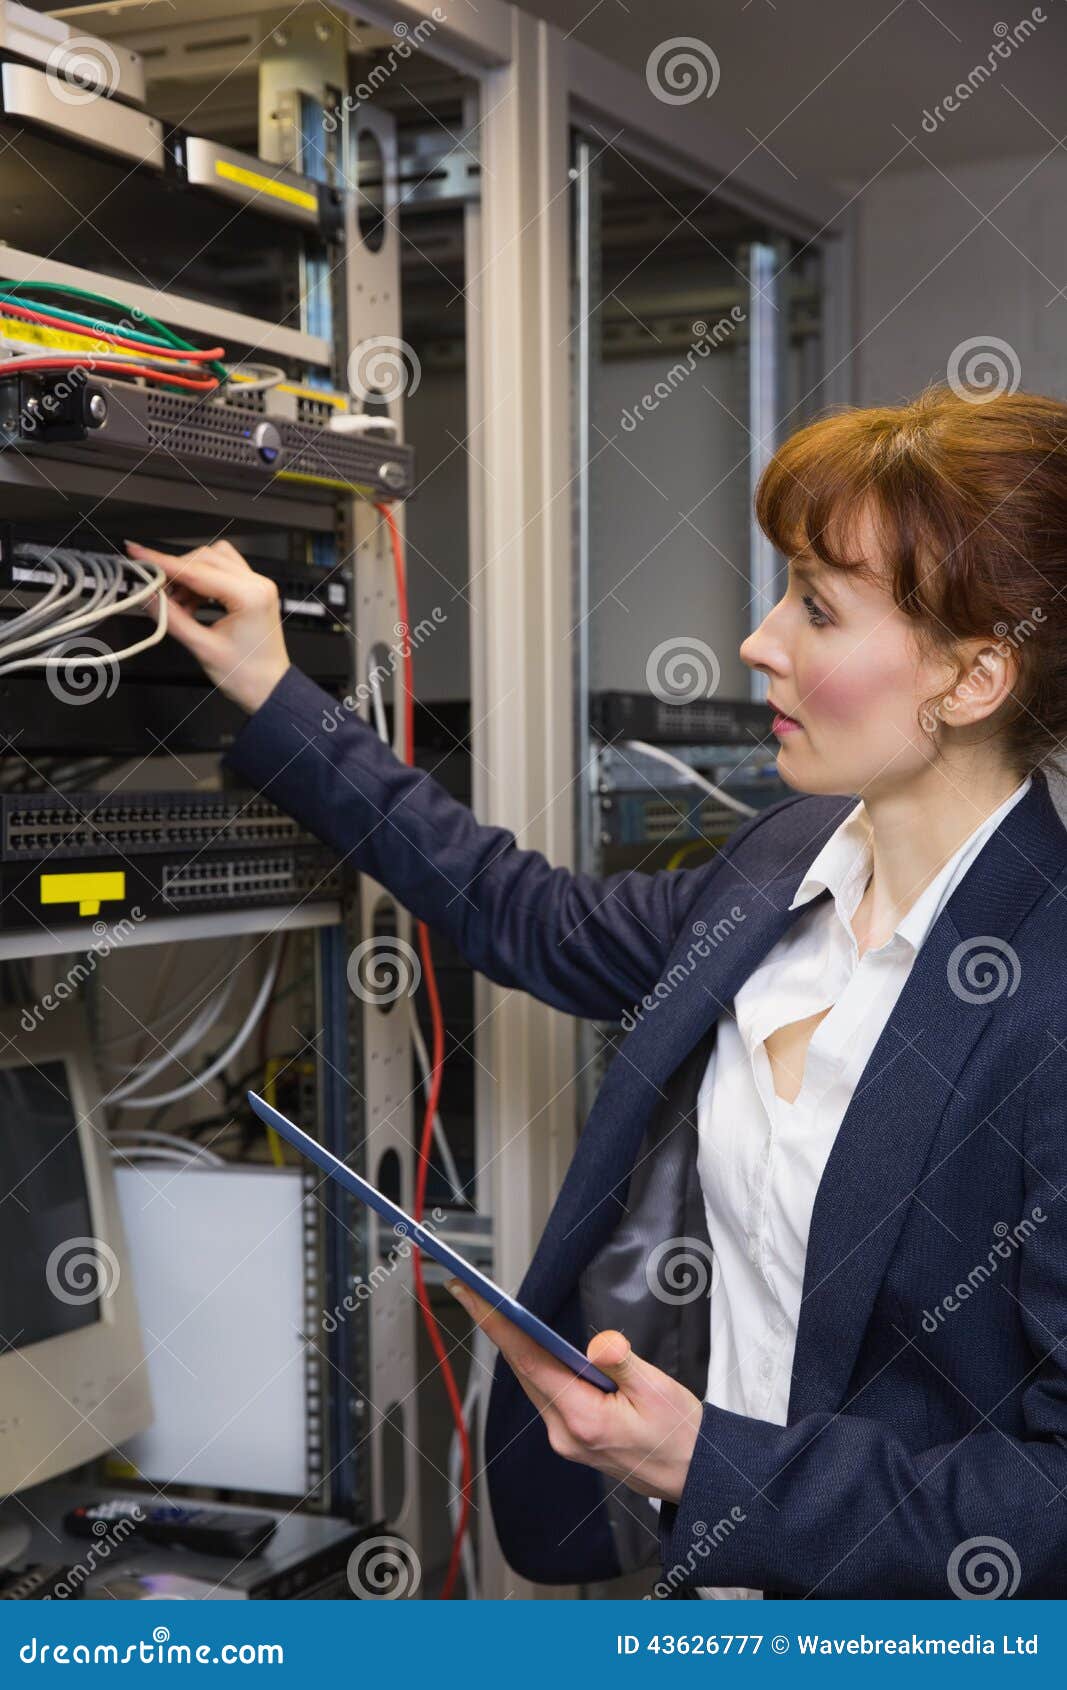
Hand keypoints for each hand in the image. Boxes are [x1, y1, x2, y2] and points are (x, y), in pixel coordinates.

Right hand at [124, 538, 290, 714]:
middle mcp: (258, 584)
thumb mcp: (202, 647)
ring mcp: (257, 585)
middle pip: (205, 558)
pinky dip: (201, 582)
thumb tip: (149, 596)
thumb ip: (171, 618)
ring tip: (176, 603)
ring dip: (189, 576)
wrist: (269, 690)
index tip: (139, 554)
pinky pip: (221, 572)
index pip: (197, 570)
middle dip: (176, 572)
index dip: (162, 561)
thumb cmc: (247, 675)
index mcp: (250, 596)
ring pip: (213, 560)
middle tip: (156, 591)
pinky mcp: (252, 590)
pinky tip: (190, 603)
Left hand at [446, 1280, 702, 1503]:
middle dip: (498, 1328)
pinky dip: (536, 1364)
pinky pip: (546, 1392)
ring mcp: (565, 1438)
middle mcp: (564, 1432)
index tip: (472, 1296)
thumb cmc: (680, 1435)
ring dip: (516, 1345)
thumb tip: (599, 1342)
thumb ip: (623, 1363)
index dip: (498, 1325)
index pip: (529, 1362)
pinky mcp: (572, 1436)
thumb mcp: (658, 1391)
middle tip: (473, 1290)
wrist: (693, 1474)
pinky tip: (532, 1343)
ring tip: (495, 1308)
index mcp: (583, 1420)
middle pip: (523, 1370)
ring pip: (532, 1381)